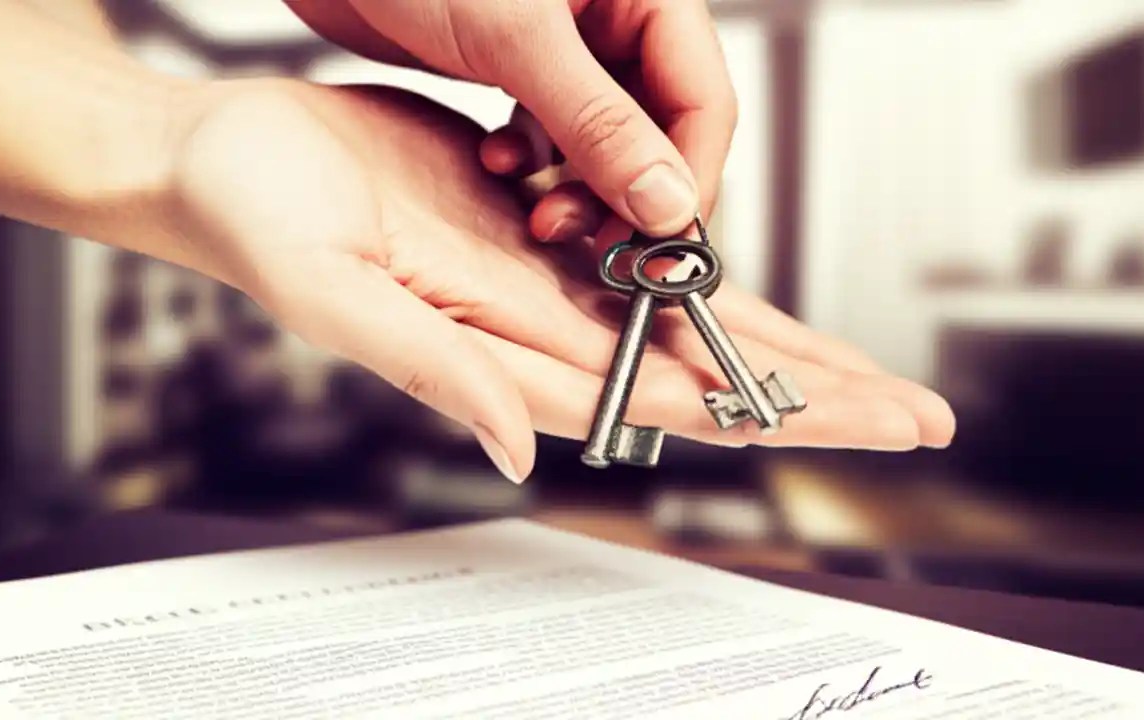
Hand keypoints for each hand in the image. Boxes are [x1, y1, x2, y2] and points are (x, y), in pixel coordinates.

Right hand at [167, 80, 954, 482]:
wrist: (226, 156)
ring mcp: (538, 273)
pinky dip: (706, 269)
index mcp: (502, 348)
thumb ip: (429, 369)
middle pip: (702, 370)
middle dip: (812, 396)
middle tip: (917, 415)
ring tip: (867, 371)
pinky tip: (754, 291)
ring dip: (779, 345)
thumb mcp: (332, 293)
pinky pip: (639, 250)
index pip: (664, 394)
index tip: (864, 423)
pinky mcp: (529, 219)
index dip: (771, 412)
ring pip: (687, 317)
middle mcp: (535, 322)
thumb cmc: (254, 219)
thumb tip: (512, 450)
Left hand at [284, 0, 734, 242]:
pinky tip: (496, 166)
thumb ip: (598, 124)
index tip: (659, 249)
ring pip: (603, 141)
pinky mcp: (515, 64)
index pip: (704, 102)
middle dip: (628, 195)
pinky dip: (531, 163)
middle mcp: (615, 16)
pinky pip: (550, 133)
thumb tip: (667, 204)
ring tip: (540, 218)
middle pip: (659, 130)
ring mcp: (566, 44)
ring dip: (577, 189)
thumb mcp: (517, 38)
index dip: (688, 182)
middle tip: (593, 248)